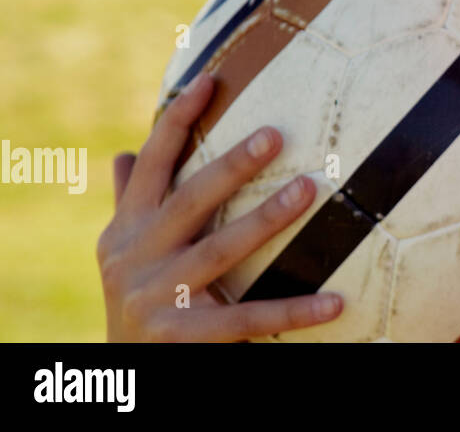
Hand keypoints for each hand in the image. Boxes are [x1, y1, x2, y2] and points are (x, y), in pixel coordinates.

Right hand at [97, 72, 343, 340]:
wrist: (124, 379)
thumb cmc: (140, 302)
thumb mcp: (124, 255)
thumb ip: (128, 205)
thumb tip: (123, 153)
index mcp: (125, 231)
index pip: (151, 165)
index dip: (177, 122)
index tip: (210, 81)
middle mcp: (134, 259)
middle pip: (188, 201)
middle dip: (230, 166)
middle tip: (275, 133)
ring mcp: (155, 299)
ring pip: (219, 251)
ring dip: (265, 219)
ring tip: (307, 189)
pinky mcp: (180, 340)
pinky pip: (248, 319)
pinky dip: (295, 310)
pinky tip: (337, 301)